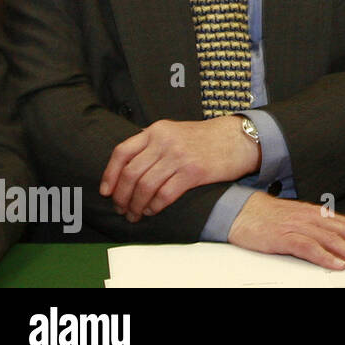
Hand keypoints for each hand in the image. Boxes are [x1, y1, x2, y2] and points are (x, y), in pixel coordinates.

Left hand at [100, 115, 260, 221]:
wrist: (239, 139)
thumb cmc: (206, 139)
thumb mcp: (175, 132)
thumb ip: (153, 144)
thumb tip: (127, 167)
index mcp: (157, 130)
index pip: (122, 152)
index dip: (110, 175)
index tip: (106, 191)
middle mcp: (165, 141)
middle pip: (131, 173)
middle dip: (122, 196)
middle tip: (121, 209)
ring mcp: (179, 156)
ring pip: (145, 186)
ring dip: (136, 205)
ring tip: (135, 214)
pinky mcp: (194, 172)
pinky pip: (165, 194)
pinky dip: (155, 205)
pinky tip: (153, 210)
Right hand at [227, 192, 344, 269]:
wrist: (243, 211)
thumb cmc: (273, 220)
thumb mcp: (303, 223)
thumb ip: (323, 232)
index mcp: (321, 216)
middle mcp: (315, 219)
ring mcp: (300, 227)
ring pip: (334, 240)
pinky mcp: (284, 236)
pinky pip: (307, 247)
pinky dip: (324, 256)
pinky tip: (337, 264)